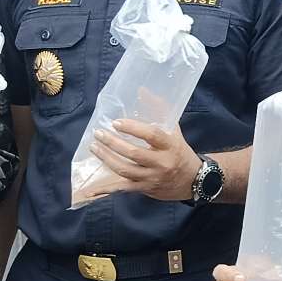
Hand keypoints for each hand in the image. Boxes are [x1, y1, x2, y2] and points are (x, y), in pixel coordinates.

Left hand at [84, 119, 198, 201]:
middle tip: (99, 133)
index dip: (133, 128)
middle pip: (134, 153)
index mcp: (170, 146)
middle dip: (113, 143)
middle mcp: (162, 163)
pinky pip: (122, 188)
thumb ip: (159, 110)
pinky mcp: (144, 189)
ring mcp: (152, 178)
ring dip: (107, 159)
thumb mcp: (174, 130)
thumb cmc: (179, 151)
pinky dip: (106, 189)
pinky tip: (90, 189)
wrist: (191, 181)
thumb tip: (142, 91)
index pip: (151, 135)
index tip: (116, 122)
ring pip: (125, 170)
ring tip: (94, 147)